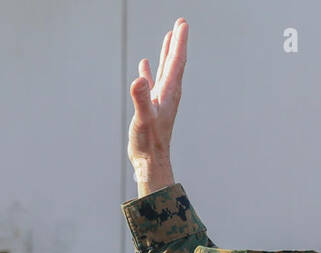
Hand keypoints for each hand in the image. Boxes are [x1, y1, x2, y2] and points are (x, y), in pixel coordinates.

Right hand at [128, 17, 187, 195]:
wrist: (151, 161)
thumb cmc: (148, 142)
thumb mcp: (143, 119)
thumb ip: (141, 99)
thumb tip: (138, 79)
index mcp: (168, 92)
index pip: (176, 61)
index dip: (179, 42)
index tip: (182, 25)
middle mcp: (168, 93)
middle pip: (175, 62)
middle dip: (177, 42)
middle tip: (180, 23)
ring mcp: (161, 99)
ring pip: (166, 70)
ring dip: (167, 53)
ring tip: (169, 37)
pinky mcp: (152, 106)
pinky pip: (153, 83)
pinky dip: (150, 71)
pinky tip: (145, 65)